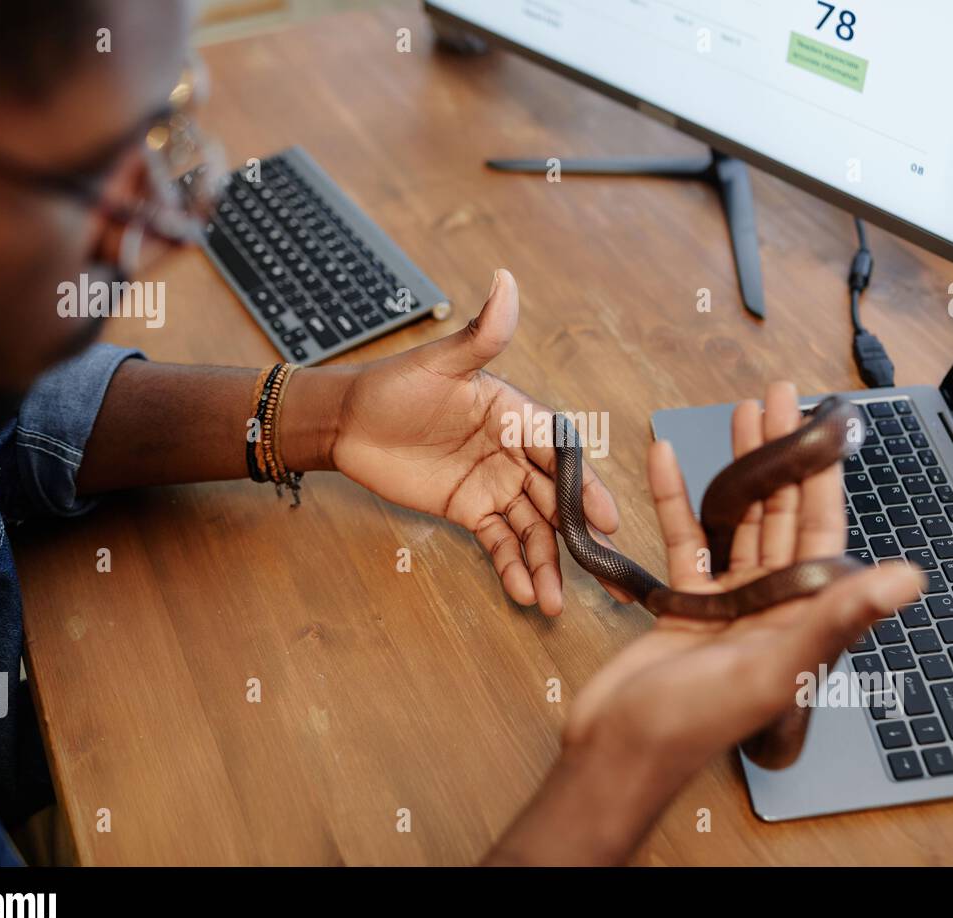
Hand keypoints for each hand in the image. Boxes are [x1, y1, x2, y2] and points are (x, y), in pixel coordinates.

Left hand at [325, 269, 623, 614]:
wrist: (345, 422)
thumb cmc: (392, 385)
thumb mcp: (438, 362)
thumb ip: (481, 334)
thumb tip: (506, 281)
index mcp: (517, 415)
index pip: (560, 453)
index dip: (585, 487)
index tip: (606, 516)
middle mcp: (514, 453)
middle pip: (557, 499)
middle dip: (581, 537)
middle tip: (608, 575)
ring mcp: (495, 485)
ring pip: (532, 528)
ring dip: (546, 564)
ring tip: (554, 602)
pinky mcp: (470, 510)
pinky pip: (500, 542)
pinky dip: (513, 568)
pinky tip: (526, 595)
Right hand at [485, 383, 923, 863]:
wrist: (622, 750)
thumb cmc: (696, 721)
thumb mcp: (774, 665)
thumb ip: (837, 617)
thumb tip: (911, 578)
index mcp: (802, 616)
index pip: (820, 531)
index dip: (821, 474)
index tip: (820, 422)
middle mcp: (771, 604)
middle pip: (780, 515)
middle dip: (779, 454)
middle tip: (776, 398)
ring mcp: (727, 604)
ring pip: (737, 521)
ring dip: (737, 469)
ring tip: (739, 414)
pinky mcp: (684, 605)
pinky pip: (685, 542)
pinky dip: (675, 500)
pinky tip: (668, 459)